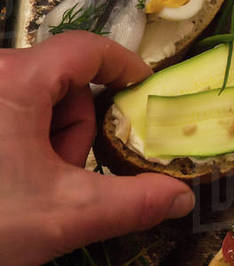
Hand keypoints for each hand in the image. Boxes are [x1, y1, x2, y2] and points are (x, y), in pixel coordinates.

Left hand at [0, 32, 194, 265]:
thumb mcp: (66, 216)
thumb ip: (134, 203)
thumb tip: (183, 198)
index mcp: (15, 81)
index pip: (86, 49)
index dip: (124, 66)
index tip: (146, 92)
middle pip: (56, 80)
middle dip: (72, 127)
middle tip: (63, 174)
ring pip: (23, 99)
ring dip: (39, 138)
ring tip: (25, 187)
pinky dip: (10, 143)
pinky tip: (2, 184)